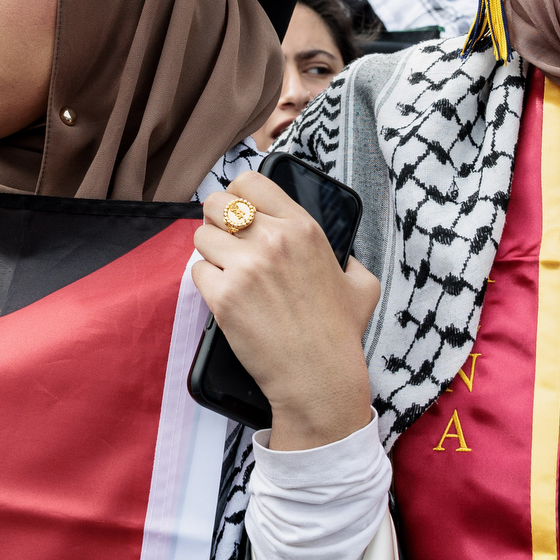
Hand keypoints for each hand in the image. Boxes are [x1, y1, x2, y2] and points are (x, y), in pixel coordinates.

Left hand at [191, 170, 378, 449]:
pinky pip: (197, 271)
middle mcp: (272, 239)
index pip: (250, 182)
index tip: (238, 212)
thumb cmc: (340, 333)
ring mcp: (245, 267)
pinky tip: (225, 297)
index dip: (237, 194)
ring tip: (227, 273)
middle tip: (227, 244)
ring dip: (211, 253)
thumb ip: (348, 257)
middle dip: (216, 221)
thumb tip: (342, 252)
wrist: (319, 377)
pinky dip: (207, 283)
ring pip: (201, 235)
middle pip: (216, 203)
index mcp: (302, 227)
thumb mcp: (361, 284)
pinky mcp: (223, 296)